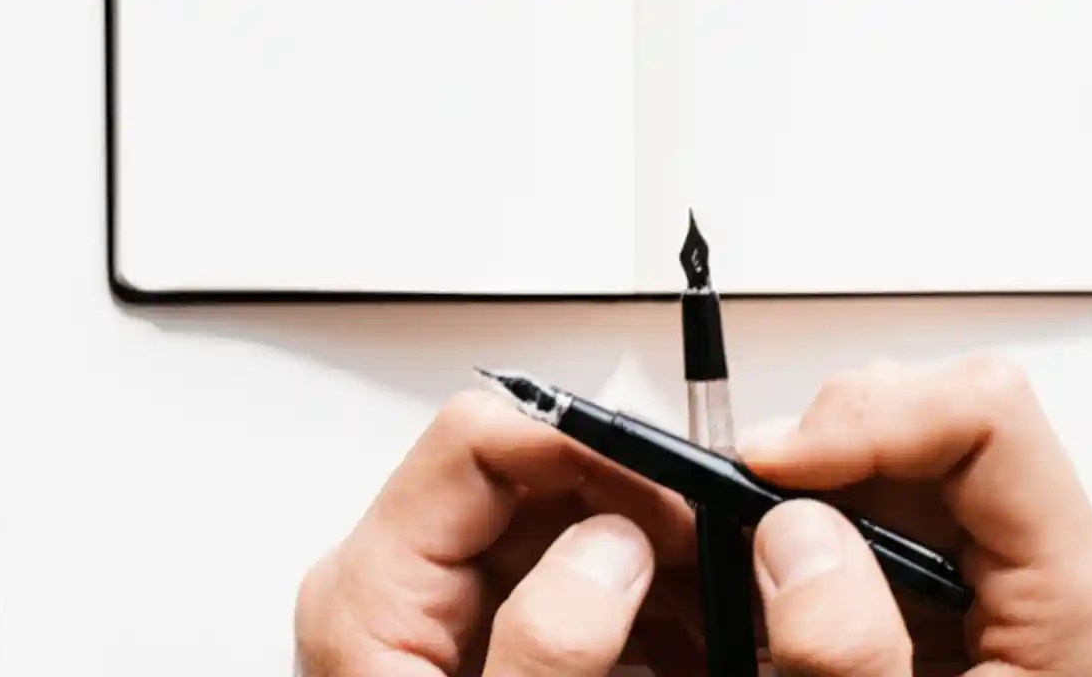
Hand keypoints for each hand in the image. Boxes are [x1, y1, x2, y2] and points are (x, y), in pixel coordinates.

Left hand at [294, 391, 707, 675]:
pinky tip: (688, 636)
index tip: (663, 486)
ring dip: (650, 553)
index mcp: (376, 589)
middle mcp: (404, 580)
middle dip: (635, 505)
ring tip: (714, 600)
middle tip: (710, 550)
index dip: (579, 446)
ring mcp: (446, 604)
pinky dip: (641, 599)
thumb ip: (548, 647)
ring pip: (565, 523)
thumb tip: (613, 545)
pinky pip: (572, 575)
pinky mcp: (487, 632)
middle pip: (531, 478)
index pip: (477, 443)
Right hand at [742, 355, 1091, 675]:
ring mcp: (1026, 538)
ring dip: (819, 473)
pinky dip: (827, 493)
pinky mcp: (985, 543)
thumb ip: (849, 657)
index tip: (772, 464)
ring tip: (772, 552)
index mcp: (1079, 590)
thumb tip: (795, 533)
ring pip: (907, 429)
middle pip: (936, 410)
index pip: (989, 417)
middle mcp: (1068, 544)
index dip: (867, 417)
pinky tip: (803, 554)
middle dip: (824, 449)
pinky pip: (896, 471)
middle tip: (750, 515)